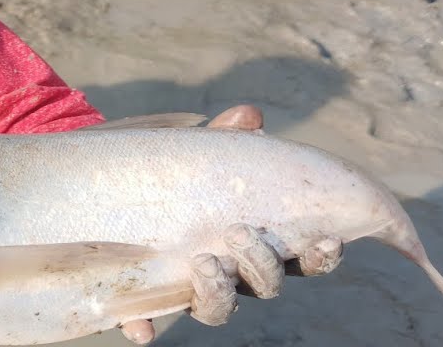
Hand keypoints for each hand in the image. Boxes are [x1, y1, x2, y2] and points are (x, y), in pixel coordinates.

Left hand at [116, 105, 344, 344]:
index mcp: (258, 240)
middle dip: (261, 264)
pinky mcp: (148, 297)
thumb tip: (249, 116)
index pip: (302, 257)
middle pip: (265, 285)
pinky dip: (145, 326)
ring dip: (217, 294)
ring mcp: (192, 288)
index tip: (328, 239)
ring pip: (218, 309)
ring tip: (203, 262)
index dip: (321, 255)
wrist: (114, 190)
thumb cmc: (180, 177)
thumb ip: (224, 139)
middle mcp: (231, 272)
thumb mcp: (200, 155)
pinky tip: (139, 329)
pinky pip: (149, 320)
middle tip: (240, 233)